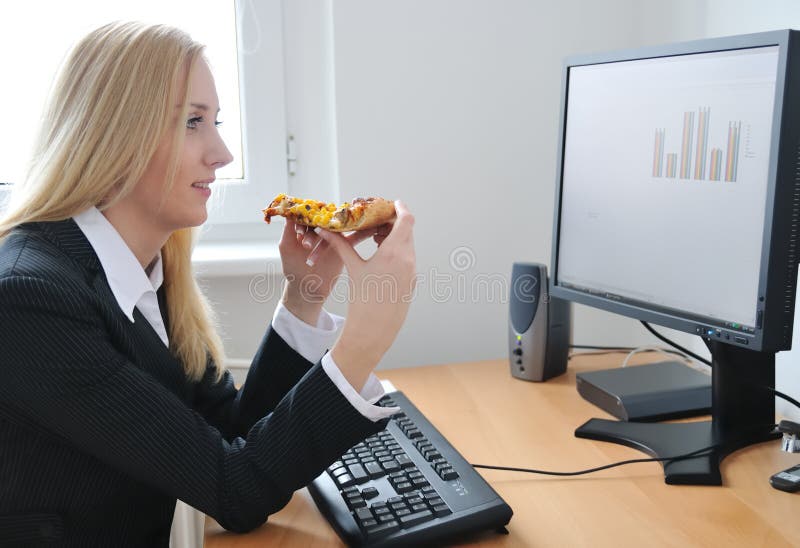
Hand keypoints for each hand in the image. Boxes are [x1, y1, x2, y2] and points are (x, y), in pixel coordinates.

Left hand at [278, 219, 376, 324]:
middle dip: (322, 227)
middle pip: (326, 218)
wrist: (307, 288)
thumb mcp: (286, 247)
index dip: (306, 220)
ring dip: (345, 225)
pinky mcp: (344, 245)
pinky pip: (355, 237)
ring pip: (340, 226)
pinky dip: (364, 232)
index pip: (309, 215)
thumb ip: (288, 230)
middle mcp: (320, 228)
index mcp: (306, 225)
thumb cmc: (293, 267)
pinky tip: (373, 228)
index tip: (301, 235)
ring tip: (355, 221)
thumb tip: (290, 211)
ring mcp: (333, 236)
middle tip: (311, 243)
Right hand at [320, 201, 416, 390]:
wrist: (373, 331)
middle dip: (392, 222)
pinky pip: (407, 257)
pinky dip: (397, 250)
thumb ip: (340, 245)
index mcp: (394, 252)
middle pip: (407, 230)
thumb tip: (325, 229)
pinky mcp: (412, 281)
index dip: (400, 208)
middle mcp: (408, 259)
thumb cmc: (362, 301)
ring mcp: (412, 271)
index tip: (391, 203)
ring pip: (407, 243)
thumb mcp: (353, 269)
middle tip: (375, 220)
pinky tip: (380, 255)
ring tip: (374, 238)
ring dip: (394, 237)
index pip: (405, 219)